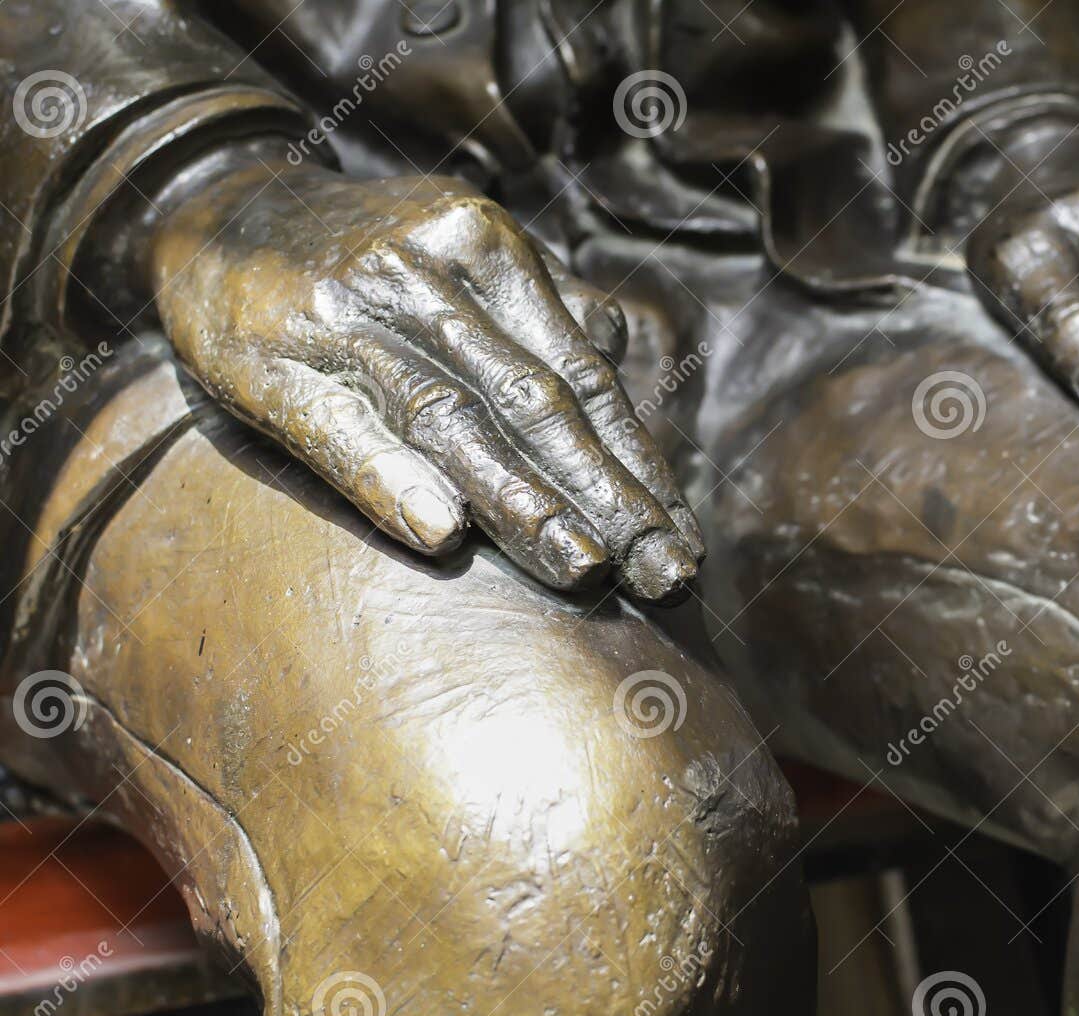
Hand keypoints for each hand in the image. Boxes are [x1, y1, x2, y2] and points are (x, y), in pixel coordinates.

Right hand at [149, 164, 702, 601]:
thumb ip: (541, 300)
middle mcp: (430, 275)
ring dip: (524, 500)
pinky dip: (390, 478)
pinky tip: (442, 535)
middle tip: (665, 574)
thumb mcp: (463, 248)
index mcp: (491, 250)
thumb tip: (619, 348)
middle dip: (609, 495)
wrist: (218, 202)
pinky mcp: (273, 357)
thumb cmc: (368, 248)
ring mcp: (349, 314)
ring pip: (454, 418)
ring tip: (585, 569)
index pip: (583, 376)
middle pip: (536, 402)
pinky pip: (339, 426)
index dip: (639, 463)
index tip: (683, 537)